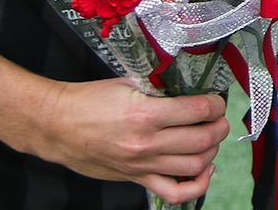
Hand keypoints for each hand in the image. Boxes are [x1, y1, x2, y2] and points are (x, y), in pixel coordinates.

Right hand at [21, 78, 228, 202]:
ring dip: (212, 151)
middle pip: (202, 140)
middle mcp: (146, 143)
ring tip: (210, 138)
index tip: (216, 100)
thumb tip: (191, 86)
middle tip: (219, 118)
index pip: (198, 111)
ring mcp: (142, 165)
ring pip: (195, 166)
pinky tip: (203, 168)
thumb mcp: (128, 84)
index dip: (215, 104)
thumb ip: (160, 87)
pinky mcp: (136, 178)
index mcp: (145, 114)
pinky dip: (198, 184)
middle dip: (220, 127)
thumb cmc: (89, 101)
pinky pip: (175, 193)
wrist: (57, 125)